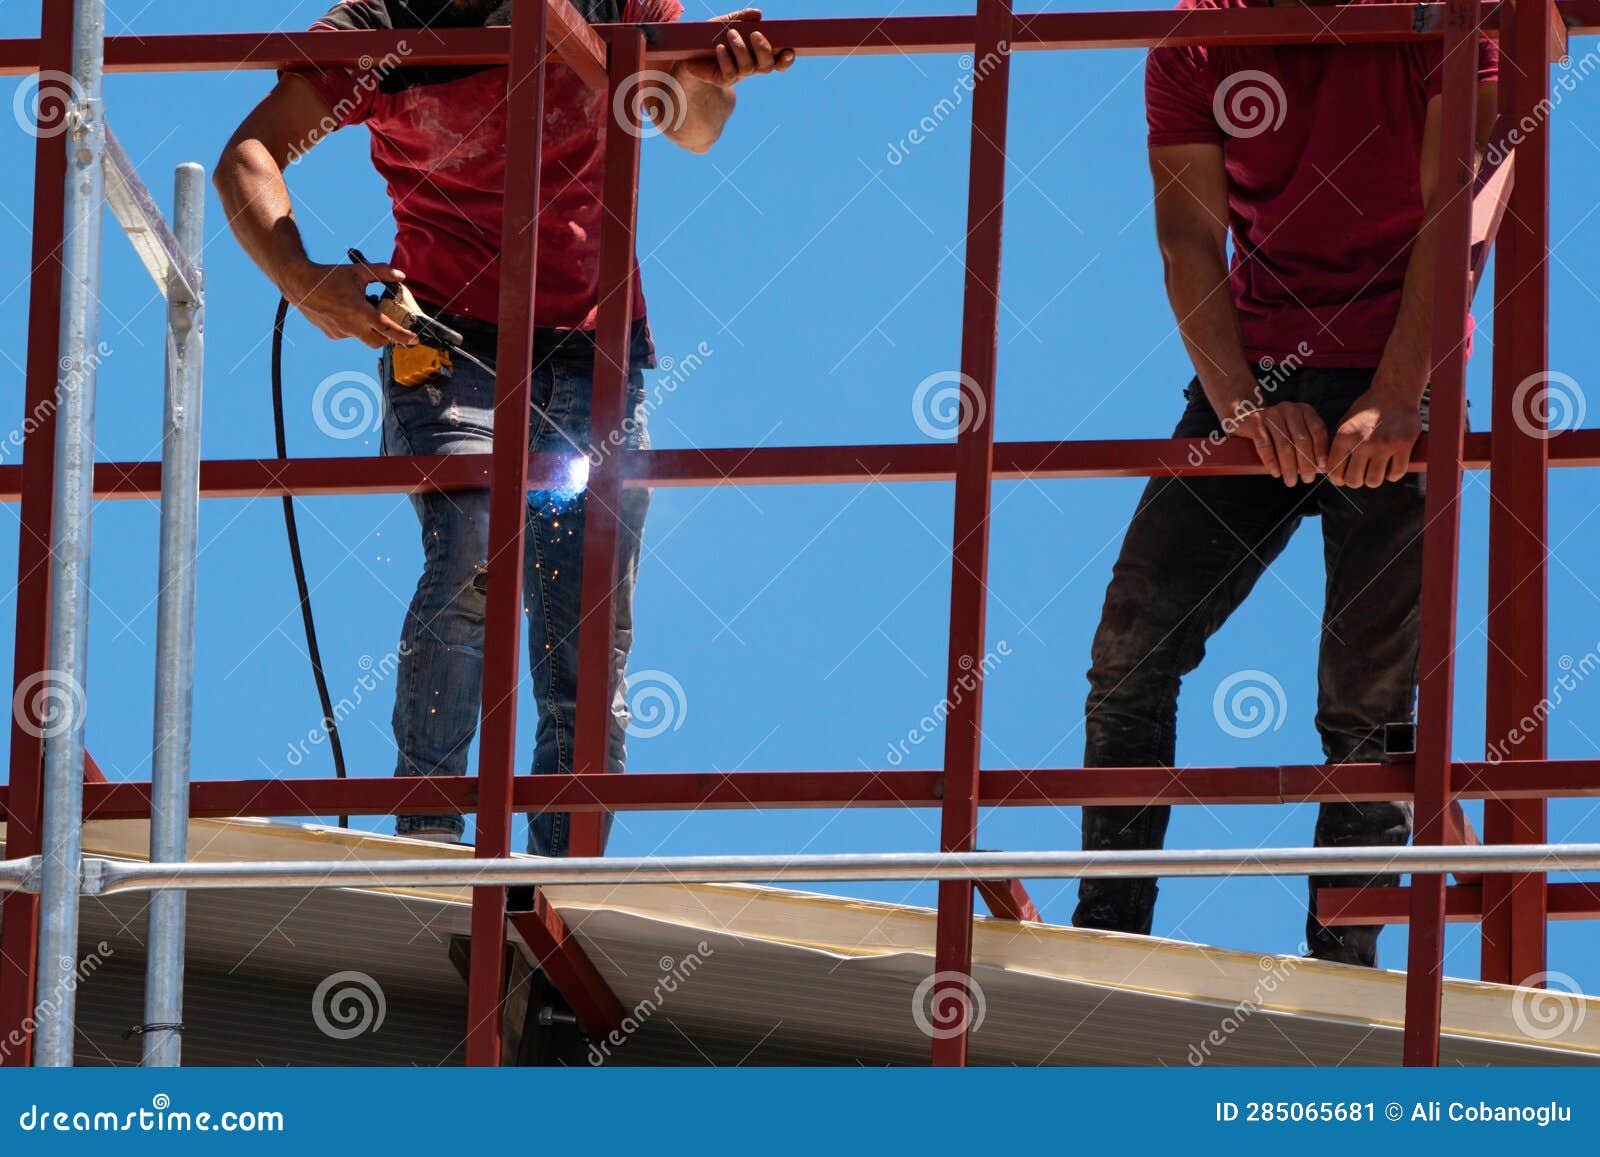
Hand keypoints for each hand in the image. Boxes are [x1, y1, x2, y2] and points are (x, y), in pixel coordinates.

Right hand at [285, 260, 416, 349]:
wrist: (300, 284)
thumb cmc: (330, 276)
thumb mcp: (358, 271)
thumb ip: (382, 272)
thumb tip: (401, 275)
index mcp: (360, 311)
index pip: (387, 328)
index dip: (403, 336)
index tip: (415, 340)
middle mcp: (351, 326)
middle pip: (378, 342)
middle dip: (388, 338)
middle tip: (391, 326)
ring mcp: (340, 332)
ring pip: (363, 337)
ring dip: (369, 328)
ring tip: (363, 308)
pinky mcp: (332, 334)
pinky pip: (349, 334)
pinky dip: (354, 326)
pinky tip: (347, 311)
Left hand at [676, 8, 795, 87]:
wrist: (689, 52)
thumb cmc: (711, 36)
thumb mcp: (726, 22)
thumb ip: (742, 18)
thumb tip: (758, 14)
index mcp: (758, 54)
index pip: (778, 61)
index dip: (786, 60)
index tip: (788, 51)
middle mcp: (752, 66)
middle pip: (767, 66)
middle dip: (764, 50)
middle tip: (755, 34)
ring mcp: (738, 75)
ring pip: (748, 68)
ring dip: (742, 50)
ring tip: (731, 34)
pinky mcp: (723, 80)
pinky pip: (729, 73)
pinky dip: (726, 59)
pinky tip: (720, 48)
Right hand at [1231, 401, 1328, 486]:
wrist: (1245, 418)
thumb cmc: (1276, 429)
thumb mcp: (1296, 429)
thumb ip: (1309, 442)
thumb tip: (1321, 466)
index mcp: (1303, 410)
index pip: (1317, 430)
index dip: (1321, 450)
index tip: (1321, 467)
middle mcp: (1288, 409)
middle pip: (1301, 439)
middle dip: (1306, 463)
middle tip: (1307, 479)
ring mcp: (1271, 415)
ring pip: (1284, 444)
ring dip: (1289, 466)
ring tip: (1291, 481)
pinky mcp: (1254, 423)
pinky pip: (1265, 445)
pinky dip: (1271, 462)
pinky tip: (1276, 472)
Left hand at [1326, 388, 1422, 487]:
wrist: (1394, 393)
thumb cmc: (1367, 409)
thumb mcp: (1345, 423)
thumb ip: (1337, 444)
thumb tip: (1328, 468)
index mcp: (1345, 437)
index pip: (1334, 471)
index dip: (1337, 479)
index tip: (1342, 478)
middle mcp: (1363, 443)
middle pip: (1354, 480)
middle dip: (1354, 482)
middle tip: (1358, 476)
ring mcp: (1385, 445)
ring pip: (1374, 480)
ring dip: (1372, 481)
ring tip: (1373, 473)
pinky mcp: (1404, 445)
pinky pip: (1396, 473)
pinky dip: (1392, 476)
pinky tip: (1389, 471)